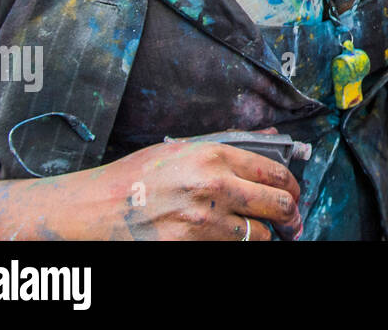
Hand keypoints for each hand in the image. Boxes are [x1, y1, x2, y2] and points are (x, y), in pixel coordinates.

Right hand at [0, 136, 304, 239]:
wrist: (93, 211)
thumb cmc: (134, 177)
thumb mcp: (181, 148)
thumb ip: (229, 143)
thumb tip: (271, 137)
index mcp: (214, 156)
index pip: (275, 171)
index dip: (292, 185)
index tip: (294, 193)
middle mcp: (213, 187)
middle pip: (278, 205)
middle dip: (290, 214)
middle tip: (292, 220)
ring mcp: (203, 222)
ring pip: (260, 236)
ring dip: (266, 236)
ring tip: (264, 234)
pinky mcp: (190, 247)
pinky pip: (232, 251)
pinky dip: (239, 248)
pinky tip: (234, 242)